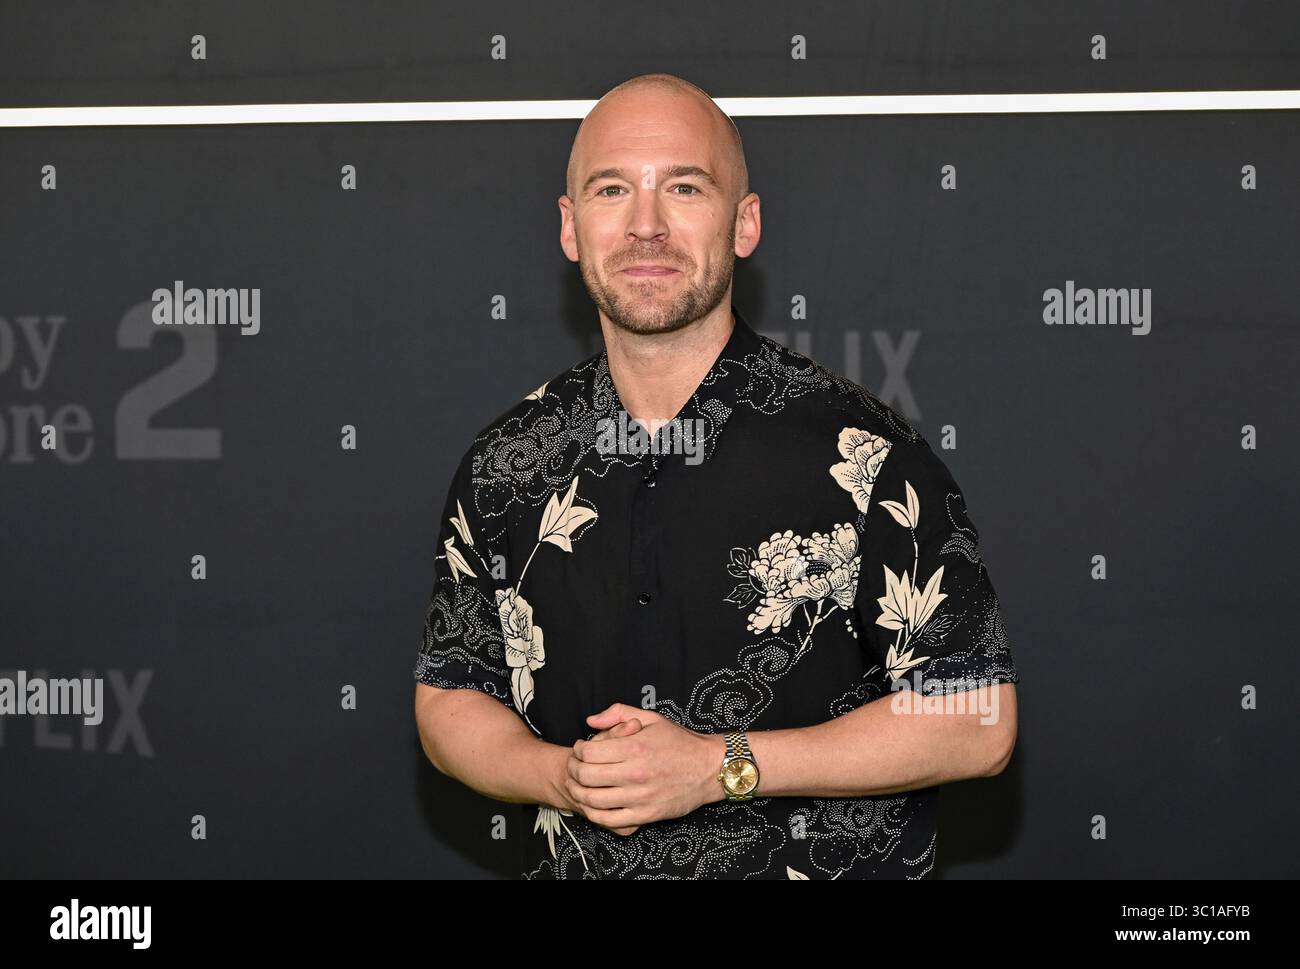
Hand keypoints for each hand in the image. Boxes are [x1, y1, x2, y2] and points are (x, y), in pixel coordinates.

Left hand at [564, 702, 718, 834]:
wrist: (709, 768)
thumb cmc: (680, 742)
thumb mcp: (652, 718)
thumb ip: (619, 714)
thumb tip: (591, 721)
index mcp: (635, 747)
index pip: (589, 752)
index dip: (578, 749)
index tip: (580, 748)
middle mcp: (635, 773)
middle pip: (586, 776)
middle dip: (573, 770)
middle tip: (575, 766)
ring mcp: (639, 797)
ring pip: (593, 800)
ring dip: (579, 792)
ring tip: (580, 785)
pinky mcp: (646, 815)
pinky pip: (610, 820)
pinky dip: (595, 814)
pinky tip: (594, 805)